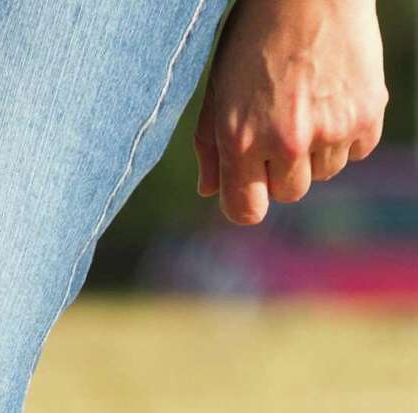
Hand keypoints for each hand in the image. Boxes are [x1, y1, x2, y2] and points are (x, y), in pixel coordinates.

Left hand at [194, 0, 387, 225]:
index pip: (247, 212)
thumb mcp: (219, 89)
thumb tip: (209, 191)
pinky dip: (348, 133)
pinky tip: (335, 97)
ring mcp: (331, 130)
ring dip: (317, 150)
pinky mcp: (367, 114)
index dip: (248, 199)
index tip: (252, 182)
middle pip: (290, 193)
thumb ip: (210, 146)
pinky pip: (357, 151)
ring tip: (309, 101)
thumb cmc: (256, 36)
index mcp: (242, 142)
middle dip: (283, 168)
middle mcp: (287, 143)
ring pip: (324, 173)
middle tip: (283, 120)